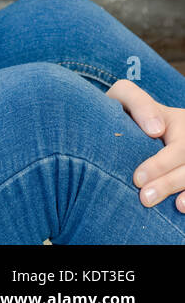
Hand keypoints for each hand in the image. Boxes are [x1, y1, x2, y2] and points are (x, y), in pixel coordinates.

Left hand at [105, 79, 184, 210]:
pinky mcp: (184, 168)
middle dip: (167, 183)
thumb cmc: (124, 109)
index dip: (160, 165)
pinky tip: (179, 206)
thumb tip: (156, 130)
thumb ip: (138, 103)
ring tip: (153, 202)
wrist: (126, 119)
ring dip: (177, 190)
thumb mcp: (126, 97)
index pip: (179, 147)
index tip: (137, 178)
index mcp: (179, 122)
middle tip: (143, 197)